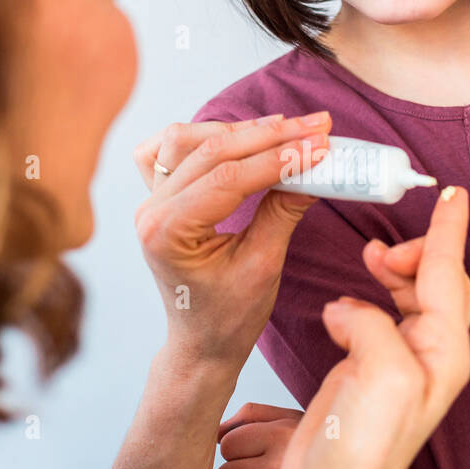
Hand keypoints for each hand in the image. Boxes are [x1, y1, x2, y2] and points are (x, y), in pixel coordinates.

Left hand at [132, 112, 329, 367]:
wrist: (203, 341)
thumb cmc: (229, 316)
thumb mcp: (264, 266)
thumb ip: (283, 211)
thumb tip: (315, 165)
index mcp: (166, 233)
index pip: (227, 178)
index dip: (277, 157)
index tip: (320, 144)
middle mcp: (150, 210)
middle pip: (210, 150)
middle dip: (269, 135)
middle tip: (317, 127)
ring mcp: (150, 200)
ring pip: (187, 139)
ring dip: (239, 130)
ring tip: (288, 128)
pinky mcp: (159, 195)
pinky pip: (171, 149)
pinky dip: (204, 136)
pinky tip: (238, 135)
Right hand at [216, 188, 469, 468]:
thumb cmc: (363, 446)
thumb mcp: (380, 373)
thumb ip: (370, 323)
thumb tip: (347, 311)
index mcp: (444, 351)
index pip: (449, 274)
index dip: (447, 231)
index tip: (452, 193)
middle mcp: (431, 357)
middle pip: (439, 282)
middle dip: (415, 253)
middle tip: (380, 248)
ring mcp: (401, 366)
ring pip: (412, 298)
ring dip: (394, 272)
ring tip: (368, 260)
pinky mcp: (370, 374)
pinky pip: (380, 318)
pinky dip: (367, 297)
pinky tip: (342, 307)